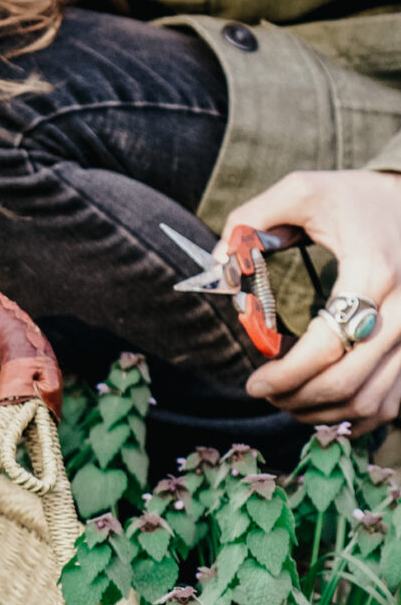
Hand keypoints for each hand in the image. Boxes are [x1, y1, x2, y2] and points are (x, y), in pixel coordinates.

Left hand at [219, 169, 400, 435]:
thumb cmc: (356, 197)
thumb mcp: (303, 190)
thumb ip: (252, 218)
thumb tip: (220, 261)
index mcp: (373, 272)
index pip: (325, 347)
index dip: (284, 376)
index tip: (253, 384)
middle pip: (347, 384)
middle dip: (296, 399)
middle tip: (265, 394)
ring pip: (370, 402)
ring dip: (323, 413)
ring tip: (288, 400)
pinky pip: (392, 403)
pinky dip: (355, 415)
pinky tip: (323, 404)